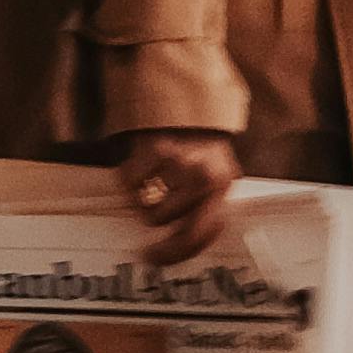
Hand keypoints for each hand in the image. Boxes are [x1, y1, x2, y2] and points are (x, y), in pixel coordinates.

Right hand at [106, 126, 239, 262]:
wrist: (182, 93)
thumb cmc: (197, 141)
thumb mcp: (213, 172)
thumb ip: (204, 206)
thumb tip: (179, 247)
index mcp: (224, 182)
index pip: (203, 234)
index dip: (178, 253)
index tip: (159, 259)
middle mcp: (205, 174)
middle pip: (176, 229)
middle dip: (160, 243)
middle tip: (147, 246)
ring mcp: (180, 162)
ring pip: (151, 212)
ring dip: (144, 205)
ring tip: (151, 184)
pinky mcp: (153, 148)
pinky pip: (130, 186)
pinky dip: (129, 182)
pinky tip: (139, 169)